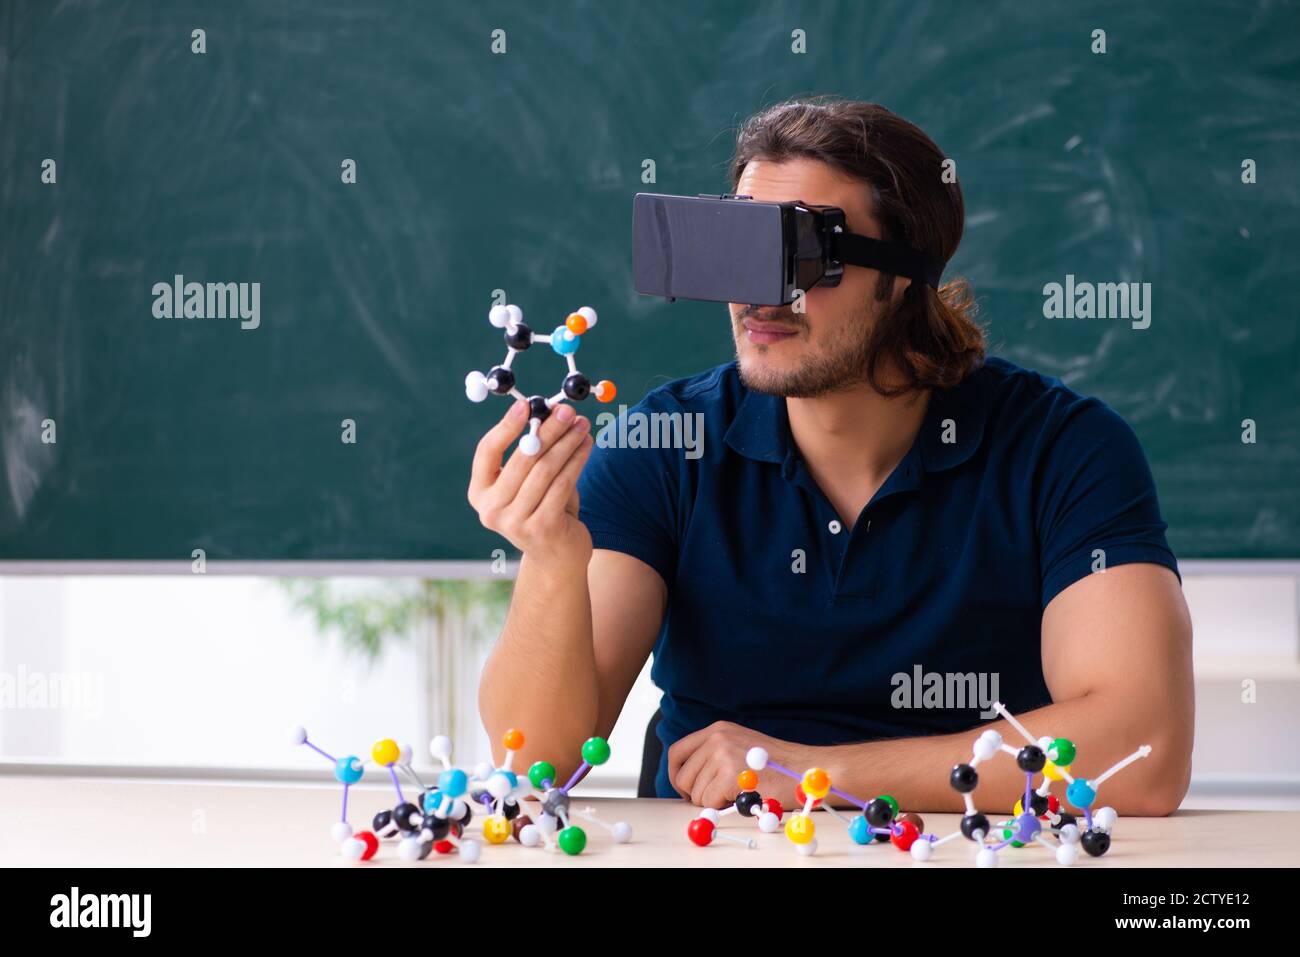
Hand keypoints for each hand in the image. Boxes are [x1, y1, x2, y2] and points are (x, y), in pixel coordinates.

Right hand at [468, 399, 594, 564]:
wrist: (557, 557)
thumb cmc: (543, 508)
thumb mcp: (531, 481)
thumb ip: (534, 451)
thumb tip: (550, 411)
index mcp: (480, 493)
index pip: (486, 452)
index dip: (506, 427)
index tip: (525, 405)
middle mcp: (491, 510)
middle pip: (522, 459)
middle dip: (547, 430)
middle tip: (566, 411)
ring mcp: (514, 523)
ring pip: (545, 471)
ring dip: (567, 443)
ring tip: (582, 426)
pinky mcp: (542, 528)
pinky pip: (562, 485)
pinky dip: (576, 461)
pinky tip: (587, 446)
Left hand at [667, 720, 821, 808]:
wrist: (805, 770)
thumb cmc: (776, 765)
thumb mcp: (741, 746)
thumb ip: (715, 755)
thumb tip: (688, 779)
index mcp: (718, 729)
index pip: (677, 752)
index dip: (676, 774)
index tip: (685, 788)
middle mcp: (716, 738)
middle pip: (683, 776)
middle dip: (696, 793)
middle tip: (717, 797)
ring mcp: (722, 755)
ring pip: (696, 793)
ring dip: (713, 801)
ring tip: (738, 793)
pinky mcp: (728, 775)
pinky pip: (709, 802)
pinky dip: (722, 807)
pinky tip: (741, 798)